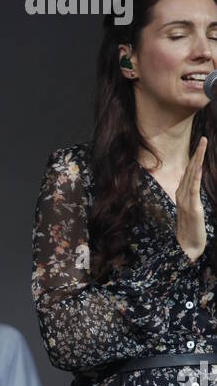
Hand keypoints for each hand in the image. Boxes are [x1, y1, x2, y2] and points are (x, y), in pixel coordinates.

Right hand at [175, 135, 207, 261]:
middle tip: (204, 138)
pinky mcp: (193, 207)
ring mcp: (186, 201)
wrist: (187, 247)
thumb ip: (187, 195)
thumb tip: (185, 181)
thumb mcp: (189, 210)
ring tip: (203, 145)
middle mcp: (182, 195)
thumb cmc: (190, 231)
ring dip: (198, 159)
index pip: (189, 173)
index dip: (195, 158)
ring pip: (192, 175)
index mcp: (181, 195)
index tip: (201, 145)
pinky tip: (198, 165)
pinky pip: (194, 188)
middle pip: (190, 170)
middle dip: (197, 154)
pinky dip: (195, 176)